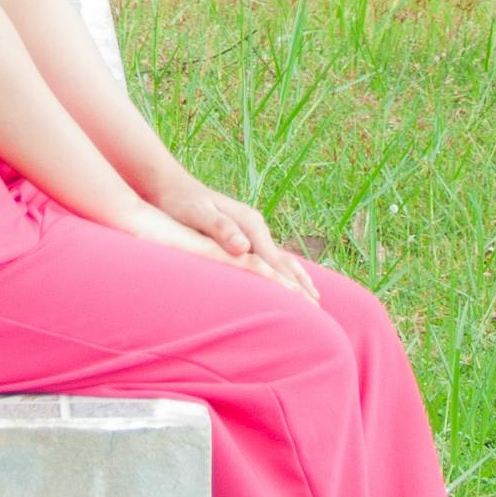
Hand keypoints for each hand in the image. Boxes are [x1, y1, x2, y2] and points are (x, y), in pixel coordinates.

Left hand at [140, 167, 319, 298]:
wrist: (175, 188)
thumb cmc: (183, 204)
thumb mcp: (199, 214)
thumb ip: (221, 229)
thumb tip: (244, 247)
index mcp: (249, 224)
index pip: (275, 261)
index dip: (290, 283)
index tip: (306, 302)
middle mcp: (255, 228)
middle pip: (284, 261)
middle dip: (302, 284)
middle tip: (320, 308)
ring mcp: (251, 232)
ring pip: (281, 260)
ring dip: (297, 279)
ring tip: (314, 298)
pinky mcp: (244, 236)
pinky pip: (269, 258)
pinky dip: (283, 272)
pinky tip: (286, 282)